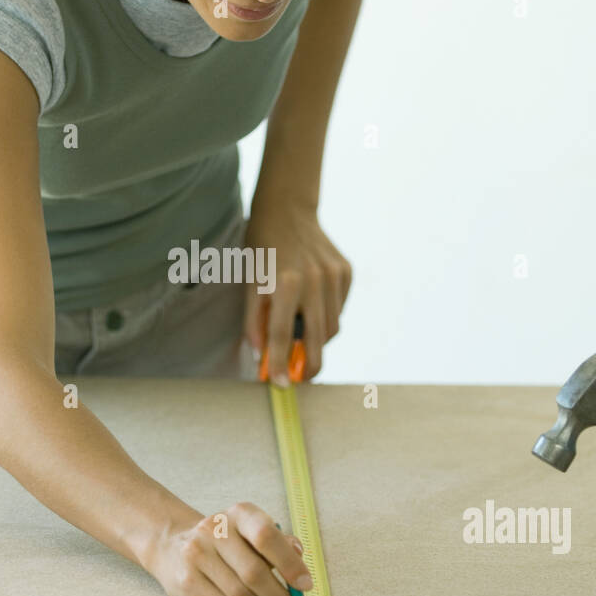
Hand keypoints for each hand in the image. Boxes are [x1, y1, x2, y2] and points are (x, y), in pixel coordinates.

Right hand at [146, 501, 313, 595]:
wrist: (173, 545)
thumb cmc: (226, 542)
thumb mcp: (252, 532)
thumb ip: (279, 542)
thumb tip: (300, 557)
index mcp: (240, 514)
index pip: (266, 536)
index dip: (290, 563)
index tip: (305, 585)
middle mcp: (215, 529)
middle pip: (255, 573)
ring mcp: (197, 554)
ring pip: (241, 595)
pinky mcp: (187, 581)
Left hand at [242, 196, 352, 383]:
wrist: (286, 209)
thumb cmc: (261, 249)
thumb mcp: (249, 283)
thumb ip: (254, 321)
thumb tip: (262, 356)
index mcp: (284, 282)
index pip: (281, 335)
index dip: (279, 363)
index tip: (280, 385)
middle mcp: (313, 280)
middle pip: (316, 338)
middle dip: (309, 366)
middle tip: (301, 378)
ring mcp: (334, 276)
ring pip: (331, 327)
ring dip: (317, 341)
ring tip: (302, 338)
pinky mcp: (346, 272)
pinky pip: (339, 309)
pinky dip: (326, 317)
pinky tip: (313, 307)